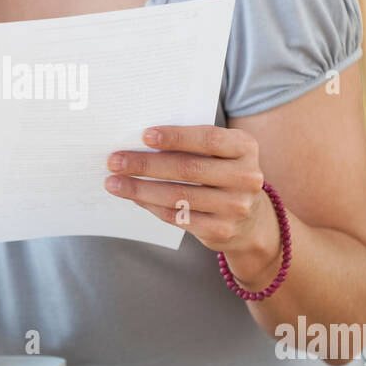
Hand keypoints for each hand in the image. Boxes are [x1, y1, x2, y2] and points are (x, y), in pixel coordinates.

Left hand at [104, 124, 279, 267]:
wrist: (252, 220)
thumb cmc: (223, 174)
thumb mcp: (221, 154)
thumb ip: (192, 146)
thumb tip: (140, 143)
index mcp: (245, 148)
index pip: (208, 139)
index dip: (175, 137)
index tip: (144, 135)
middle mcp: (246, 177)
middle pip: (188, 169)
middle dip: (145, 164)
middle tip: (114, 161)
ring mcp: (236, 207)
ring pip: (178, 196)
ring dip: (139, 188)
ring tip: (113, 182)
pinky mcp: (221, 230)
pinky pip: (177, 216)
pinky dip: (150, 205)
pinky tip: (133, 197)